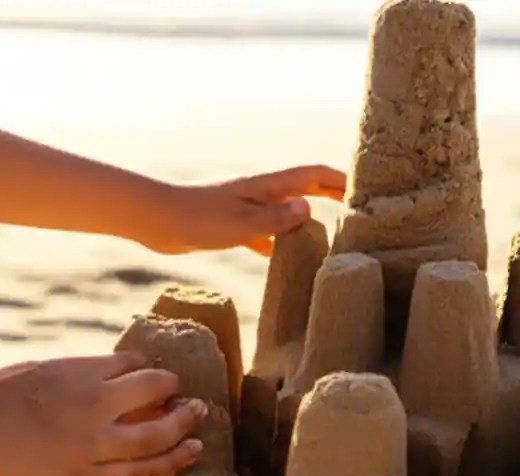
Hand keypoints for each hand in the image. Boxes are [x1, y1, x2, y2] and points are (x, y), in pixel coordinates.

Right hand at [0, 352, 205, 475]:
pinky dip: (168, 464)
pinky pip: (139, 474)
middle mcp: (92, 404)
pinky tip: (187, 455)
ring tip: (199, 418)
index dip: (147, 368)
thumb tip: (103, 377)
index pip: (132, 363)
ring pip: (157, 435)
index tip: (154, 374)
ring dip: (185, 425)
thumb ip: (72, 376)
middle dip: (174, 391)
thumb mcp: (33, 371)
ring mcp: (91, 445)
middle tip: (186, 395)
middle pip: (155, 391)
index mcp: (76, 371)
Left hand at [142, 165, 345, 255]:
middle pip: (303, 188)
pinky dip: (278, 240)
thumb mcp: (242, 223)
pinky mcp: (231, 226)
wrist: (156, 221)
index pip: (312, 175)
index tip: (363, 188)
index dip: (338, 179)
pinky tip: (283, 257)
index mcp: (266, 187)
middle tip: (355, 206)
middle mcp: (260, 194)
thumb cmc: (198, 219)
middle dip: (330, 194)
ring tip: (328, 234)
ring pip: (285, 211)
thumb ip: (276, 219)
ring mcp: (246, 209)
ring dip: (306, 218)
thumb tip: (311, 208)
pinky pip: (263, 232)